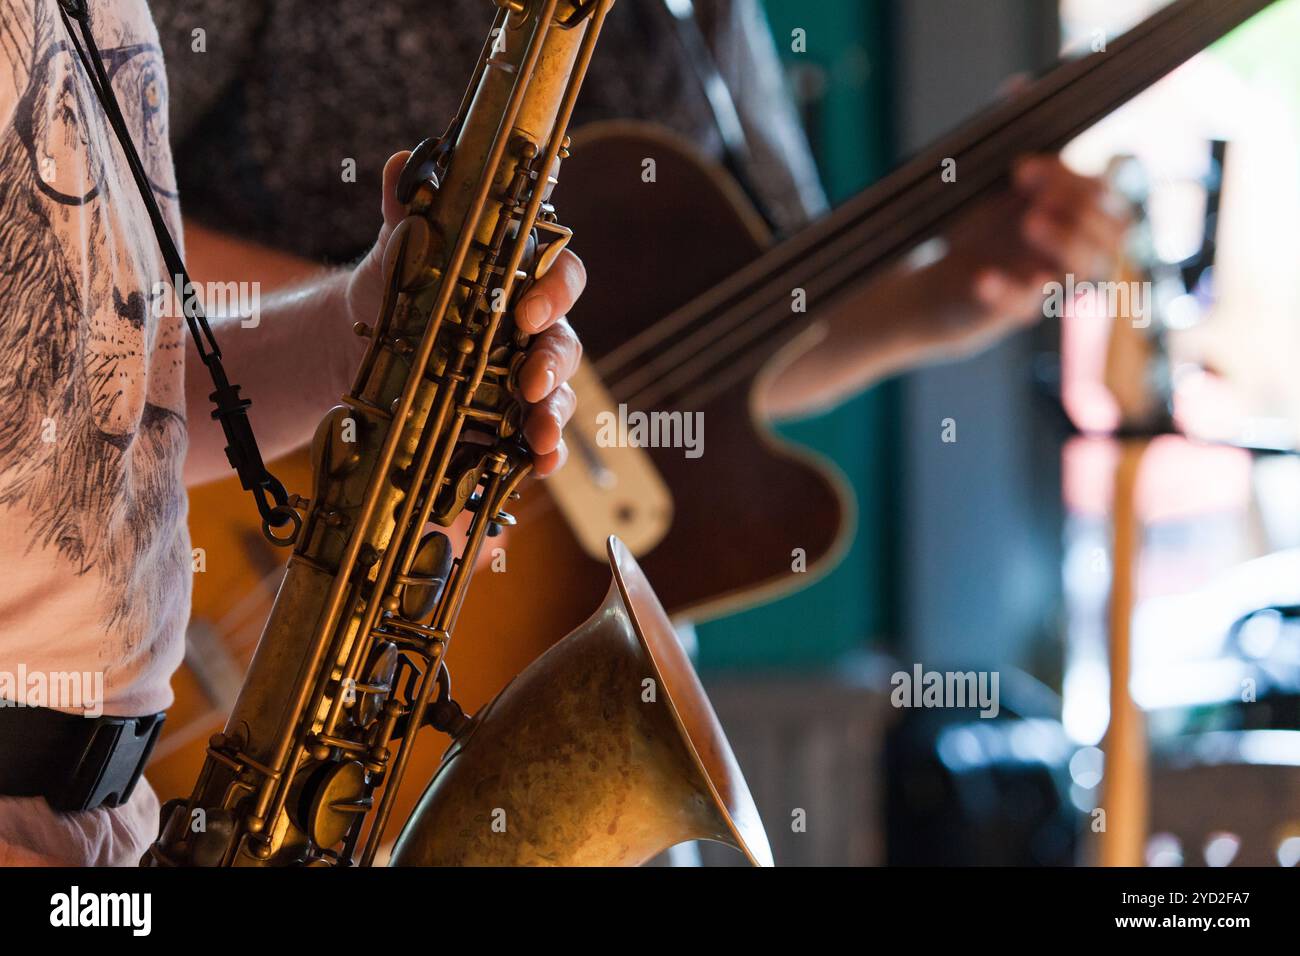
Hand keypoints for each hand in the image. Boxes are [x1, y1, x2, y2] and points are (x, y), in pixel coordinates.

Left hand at [347, 151, 586, 476]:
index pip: (560, 276)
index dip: (555, 291)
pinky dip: (541, 455)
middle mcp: (533, 330)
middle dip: (553, 365)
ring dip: (554, 418)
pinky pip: (534, 440)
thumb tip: (398, 165)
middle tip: (530, 383)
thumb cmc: (397, 287)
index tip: (528, 308)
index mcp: (521, 279)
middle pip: (565, 344)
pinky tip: (534, 466)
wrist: (359, 345)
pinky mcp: (506, 424)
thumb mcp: (399, 251)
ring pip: (557, 397)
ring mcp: (524, 381)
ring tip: (540, 439)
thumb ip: (407, 212)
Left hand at [916, 154, 1129, 358]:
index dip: (1075, 182)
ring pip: (1084, 269)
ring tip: (1028, 222)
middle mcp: (1071, 256)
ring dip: (1064, 240)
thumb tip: (1027, 168)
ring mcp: (1047, 284)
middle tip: (1041, 200)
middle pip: (1114, 236)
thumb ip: (1033, 182)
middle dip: (1085, 209)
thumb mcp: (1010, 203)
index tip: (1020, 171)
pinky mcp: (1016, 310)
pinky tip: (983, 278)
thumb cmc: (989, 239)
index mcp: (1079, 226)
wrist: (949, 289)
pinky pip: (1023, 306)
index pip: (1107, 200)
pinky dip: (1005, 291)